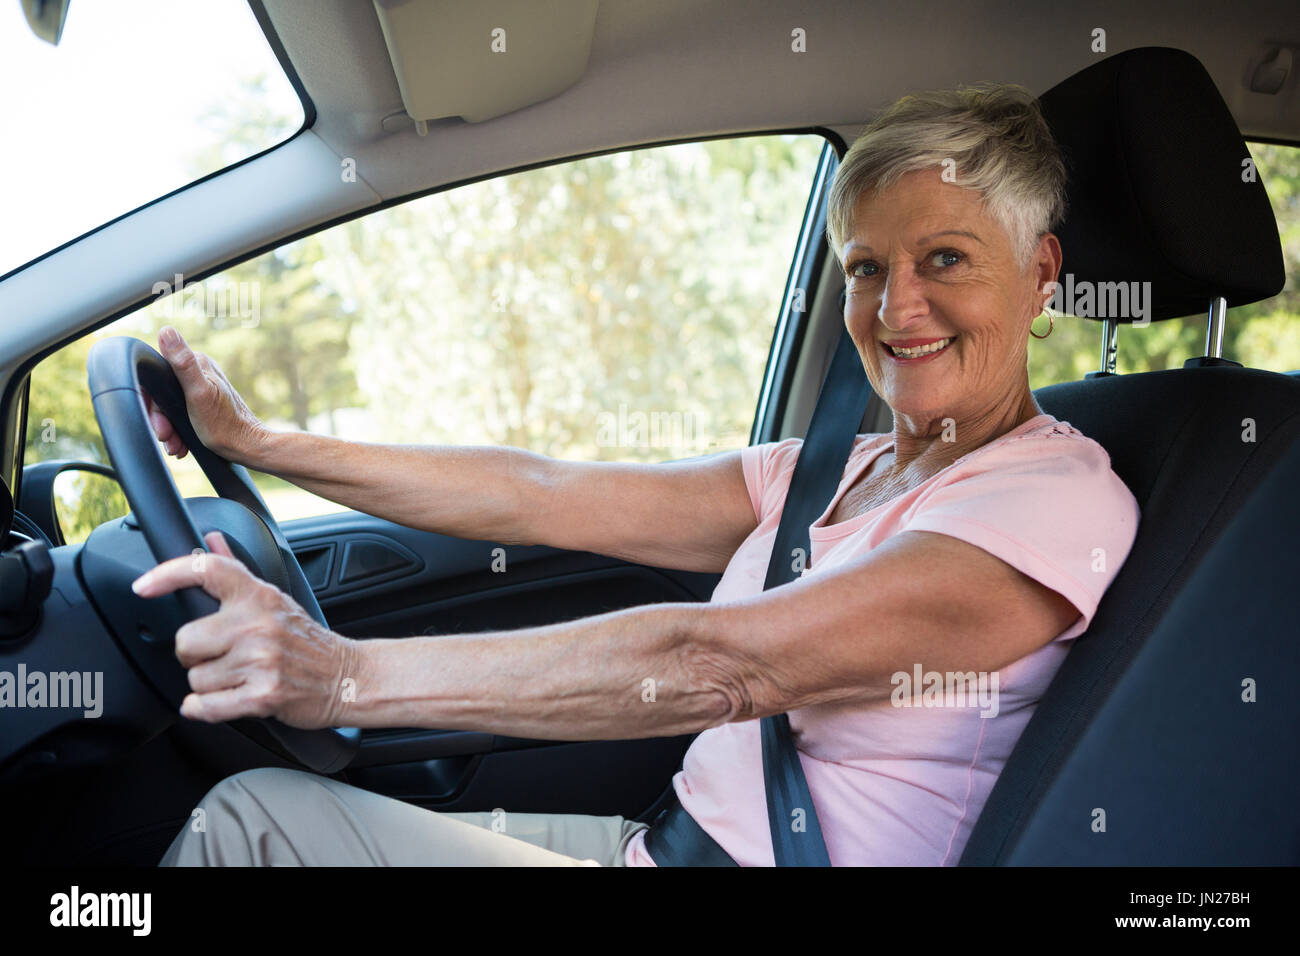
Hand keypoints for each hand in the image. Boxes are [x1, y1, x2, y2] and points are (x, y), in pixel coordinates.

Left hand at [130, 531, 359, 729]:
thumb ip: (236, 570)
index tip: (142, 586)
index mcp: (259, 595)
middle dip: (194, 654)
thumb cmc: (305, 639)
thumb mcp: (274, 599)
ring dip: (208, 683)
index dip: (167, 574)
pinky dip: (204, 709)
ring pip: (195, 678)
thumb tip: (210, 539)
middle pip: (186, 641)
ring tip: (236, 677)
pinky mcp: (263, 696)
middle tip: (218, 655)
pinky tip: (221, 701)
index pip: (207, 570)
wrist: (347, 676)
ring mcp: (261, 661)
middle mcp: (258, 624)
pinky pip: (205, 706)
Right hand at [145, 326, 267, 461]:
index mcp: (198, 364)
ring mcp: (202, 389)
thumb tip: (167, 331)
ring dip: (168, 430)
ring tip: (175, 446)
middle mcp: (199, 373)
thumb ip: (183, 363)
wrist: (248, 448)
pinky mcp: (203, 405)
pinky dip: (177, 432)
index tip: (159, 421)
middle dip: (160, 420)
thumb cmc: (225, 425)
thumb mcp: (199, 393)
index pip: (157, 374)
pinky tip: (180, 445)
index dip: (150, 399)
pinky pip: (180, 416)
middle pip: (162, 394)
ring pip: (169, 408)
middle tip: (167, 437)